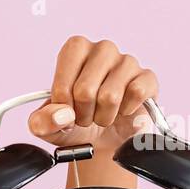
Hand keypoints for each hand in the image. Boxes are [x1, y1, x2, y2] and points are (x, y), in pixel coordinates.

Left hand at [27, 36, 159, 149]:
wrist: (100, 139)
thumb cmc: (73, 124)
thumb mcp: (47, 125)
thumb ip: (42, 121)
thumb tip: (62, 115)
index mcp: (75, 50)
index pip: (62, 85)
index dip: (64, 108)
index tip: (67, 111)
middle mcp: (102, 49)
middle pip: (85, 91)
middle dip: (83, 114)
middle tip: (85, 115)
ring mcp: (127, 61)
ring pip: (111, 96)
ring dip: (103, 117)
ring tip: (103, 114)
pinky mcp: (147, 78)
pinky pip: (137, 94)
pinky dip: (126, 112)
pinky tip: (123, 111)